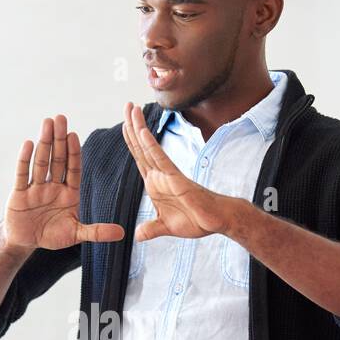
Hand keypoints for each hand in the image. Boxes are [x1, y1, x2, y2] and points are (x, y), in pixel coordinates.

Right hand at [3, 115, 124, 251]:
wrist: (26, 242)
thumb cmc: (52, 236)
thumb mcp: (76, 234)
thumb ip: (97, 232)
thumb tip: (122, 233)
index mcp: (69, 193)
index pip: (73, 169)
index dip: (74, 152)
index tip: (74, 134)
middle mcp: (53, 186)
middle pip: (57, 160)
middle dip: (59, 139)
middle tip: (60, 118)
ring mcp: (36, 188)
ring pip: (41, 162)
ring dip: (44, 143)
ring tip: (47, 123)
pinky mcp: (19, 193)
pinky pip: (22, 174)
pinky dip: (25, 160)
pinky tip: (28, 143)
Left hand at [121, 101, 234, 239]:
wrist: (216, 221)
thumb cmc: (196, 220)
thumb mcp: (166, 228)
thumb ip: (151, 229)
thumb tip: (137, 235)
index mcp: (155, 184)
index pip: (139, 158)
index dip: (130, 141)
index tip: (123, 123)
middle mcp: (159, 176)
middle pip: (140, 147)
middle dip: (132, 125)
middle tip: (127, 105)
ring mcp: (167, 175)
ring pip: (148, 148)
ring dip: (138, 128)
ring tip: (131, 108)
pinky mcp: (176, 178)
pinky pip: (160, 160)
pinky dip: (150, 146)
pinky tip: (141, 132)